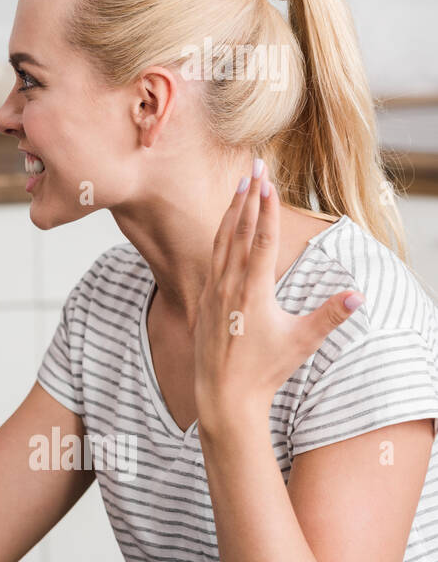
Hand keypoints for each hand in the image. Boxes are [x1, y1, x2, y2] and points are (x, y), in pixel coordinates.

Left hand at [193, 159, 362, 436]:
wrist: (224, 395)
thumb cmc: (266, 370)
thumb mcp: (302, 341)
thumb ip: (330, 315)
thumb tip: (359, 295)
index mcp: (253, 291)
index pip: (261, 241)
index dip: (266, 210)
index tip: (268, 182)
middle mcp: (229, 285)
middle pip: (239, 231)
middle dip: (248, 197)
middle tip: (254, 166)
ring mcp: (213, 291)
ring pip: (221, 241)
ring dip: (232, 211)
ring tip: (239, 184)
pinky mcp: (203, 299)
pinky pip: (211, 258)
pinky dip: (219, 235)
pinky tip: (224, 224)